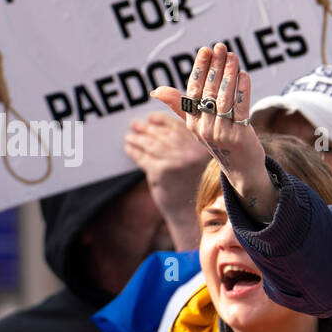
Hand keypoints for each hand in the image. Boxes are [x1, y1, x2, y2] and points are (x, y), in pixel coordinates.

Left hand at [124, 111, 212, 249]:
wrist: (190, 213)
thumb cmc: (193, 187)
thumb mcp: (196, 162)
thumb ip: (184, 145)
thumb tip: (157, 126)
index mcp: (202, 147)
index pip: (178, 126)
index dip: (162, 120)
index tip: (151, 118)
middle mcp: (191, 152)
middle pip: (163, 134)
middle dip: (147, 128)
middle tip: (135, 125)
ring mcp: (176, 161)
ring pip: (151, 144)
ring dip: (137, 139)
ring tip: (129, 137)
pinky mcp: (161, 171)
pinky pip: (143, 157)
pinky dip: (134, 151)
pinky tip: (129, 148)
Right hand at [150, 43, 271, 215]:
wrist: (242, 168)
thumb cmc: (220, 140)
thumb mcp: (197, 124)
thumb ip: (180, 105)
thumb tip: (155, 90)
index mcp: (192, 123)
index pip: (193, 91)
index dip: (199, 70)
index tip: (205, 50)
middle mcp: (204, 129)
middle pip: (208, 92)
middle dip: (215, 67)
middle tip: (221, 47)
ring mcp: (222, 134)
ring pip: (224, 99)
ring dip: (228, 75)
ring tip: (232, 56)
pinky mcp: (240, 137)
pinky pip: (241, 110)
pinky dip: (243, 91)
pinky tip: (244, 75)